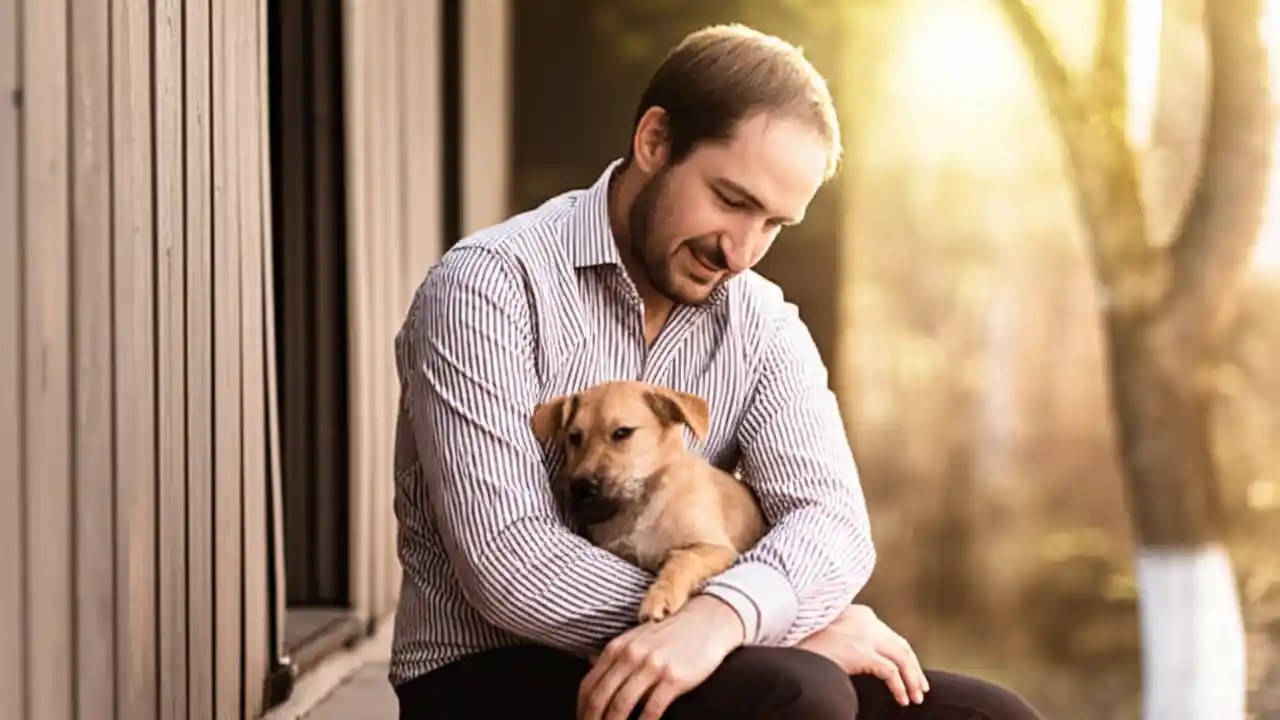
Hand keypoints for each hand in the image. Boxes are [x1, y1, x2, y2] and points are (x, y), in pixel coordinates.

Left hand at [578, 595, 743, 719]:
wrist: (707, 622)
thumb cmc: (670, 634)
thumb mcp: (636, 638)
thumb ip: (614, 654)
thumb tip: (589, 665)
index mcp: (617, 648)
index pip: (588, 686)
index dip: (582, 710)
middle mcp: (630, 655)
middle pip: (601, 698)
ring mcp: (652, 666)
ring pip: (621, 706)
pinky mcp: (674, 677)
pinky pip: (651, 710)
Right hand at [797, 604, 928, 706]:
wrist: (787, 649)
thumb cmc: (804, 645)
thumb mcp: (830, 634)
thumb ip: (849, 636)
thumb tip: (867, 656)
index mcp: (857, 612)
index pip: (888, 633)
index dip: (901, 654)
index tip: (907, 669)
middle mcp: (864, 619)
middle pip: (900, 644)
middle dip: (913, 668)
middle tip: (921, 687)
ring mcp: (862, 634)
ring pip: (901, 657)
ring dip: (912, 678)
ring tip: (915, 697)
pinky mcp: (860, 651)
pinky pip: (890, 672)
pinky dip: (899, 687)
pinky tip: (901, 699)